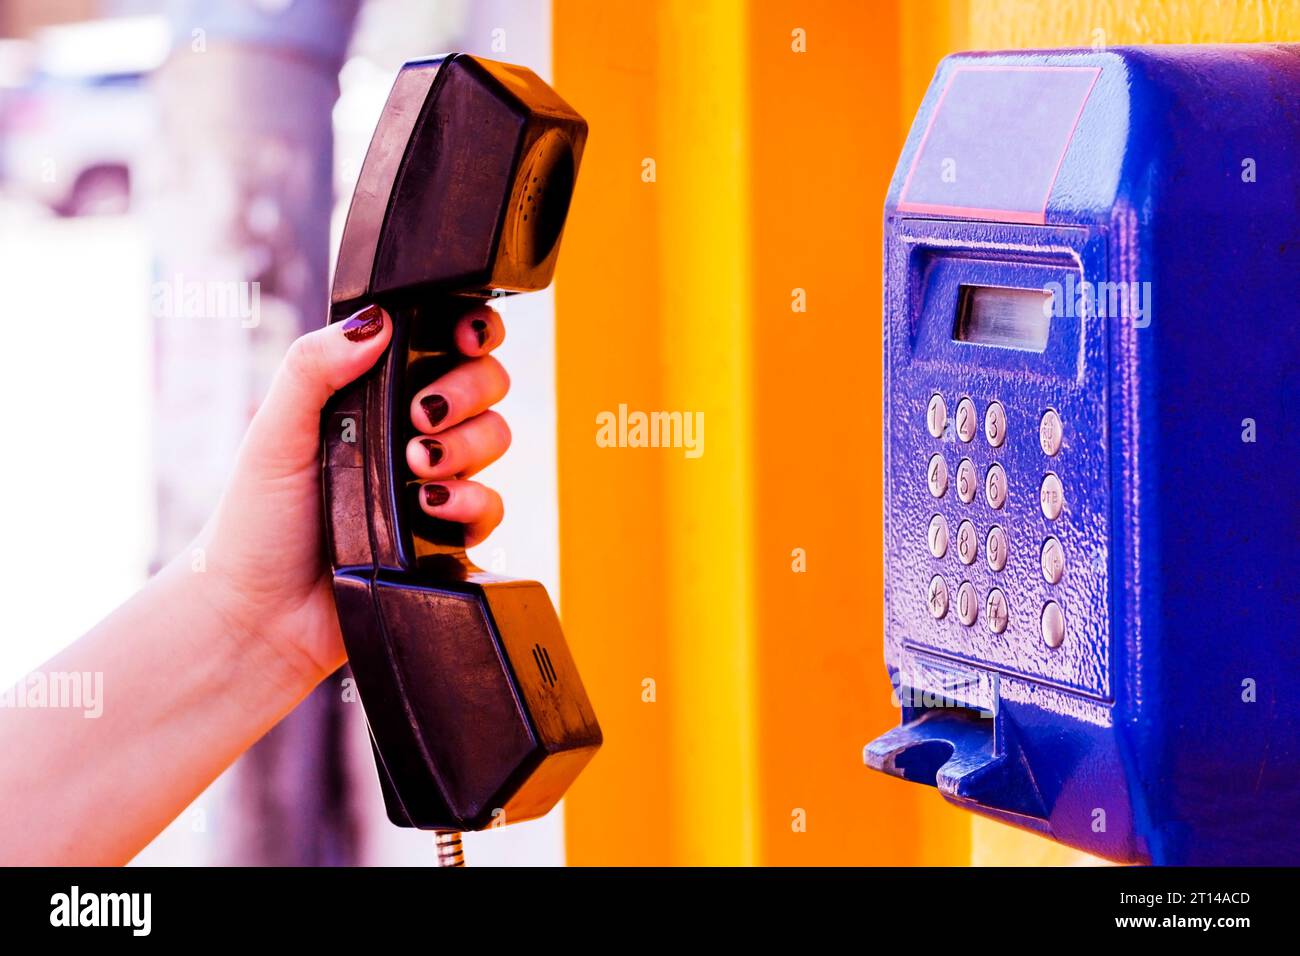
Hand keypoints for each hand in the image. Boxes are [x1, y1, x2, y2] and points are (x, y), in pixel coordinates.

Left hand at [198, 303, 511, 685]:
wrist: (263, 616)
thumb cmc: (256, 523)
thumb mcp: (274, 432)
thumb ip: (315, 367)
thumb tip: (376, 321)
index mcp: (369, 394)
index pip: (438, 343)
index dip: (468, 331)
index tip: (466, 336)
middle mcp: (407, 432)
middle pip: (482, 384)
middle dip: (466, 389)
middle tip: (422, 415)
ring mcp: (431, 483)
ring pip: (494, 438)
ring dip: (467, 445)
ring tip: (417, 466)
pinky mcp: (447, 536)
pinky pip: (491, 506)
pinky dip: (471, 502)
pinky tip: (430, 510)